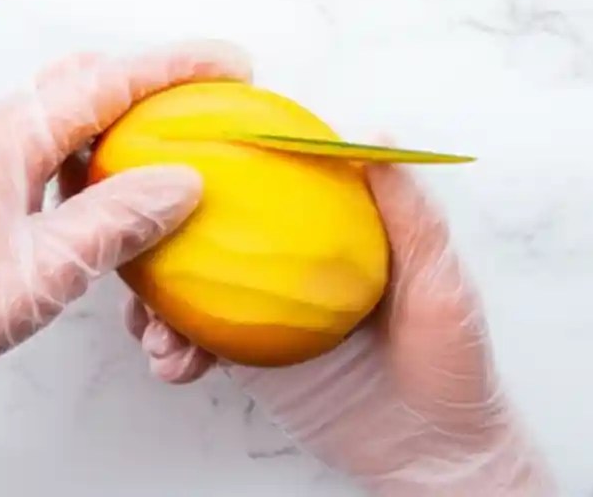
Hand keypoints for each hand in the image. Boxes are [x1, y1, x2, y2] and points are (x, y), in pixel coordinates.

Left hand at [0, 41, 251, 486]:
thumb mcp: (44, 271)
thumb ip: (118, 219)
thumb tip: (180, 182)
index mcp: (7, 136)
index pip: (110, 78)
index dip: (179, 66)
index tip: (232, 64)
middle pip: (83, 81)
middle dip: (150, 84)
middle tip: (202, 104)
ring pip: (60, 116)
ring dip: (116, 124)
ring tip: (162, 155)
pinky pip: (38, 149)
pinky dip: (83, 158)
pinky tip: (97, 201)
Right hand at [124, 158, 556, 495]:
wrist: (434, 455)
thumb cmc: (453, 363)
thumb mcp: (441, 278)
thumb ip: (408, 212)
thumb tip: (371, 137)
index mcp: (335, 227)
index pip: (273, 178)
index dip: (223, 161)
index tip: (178, 150)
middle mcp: (292, 261)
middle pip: (212, 229)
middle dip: (164, 234)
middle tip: (139, 246)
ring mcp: (266, 310)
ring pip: (190, 285)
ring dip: (156, 298)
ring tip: (152, 326)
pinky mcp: (250, 359)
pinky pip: (197, 343)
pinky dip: (173, 348)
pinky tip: (172, 362)